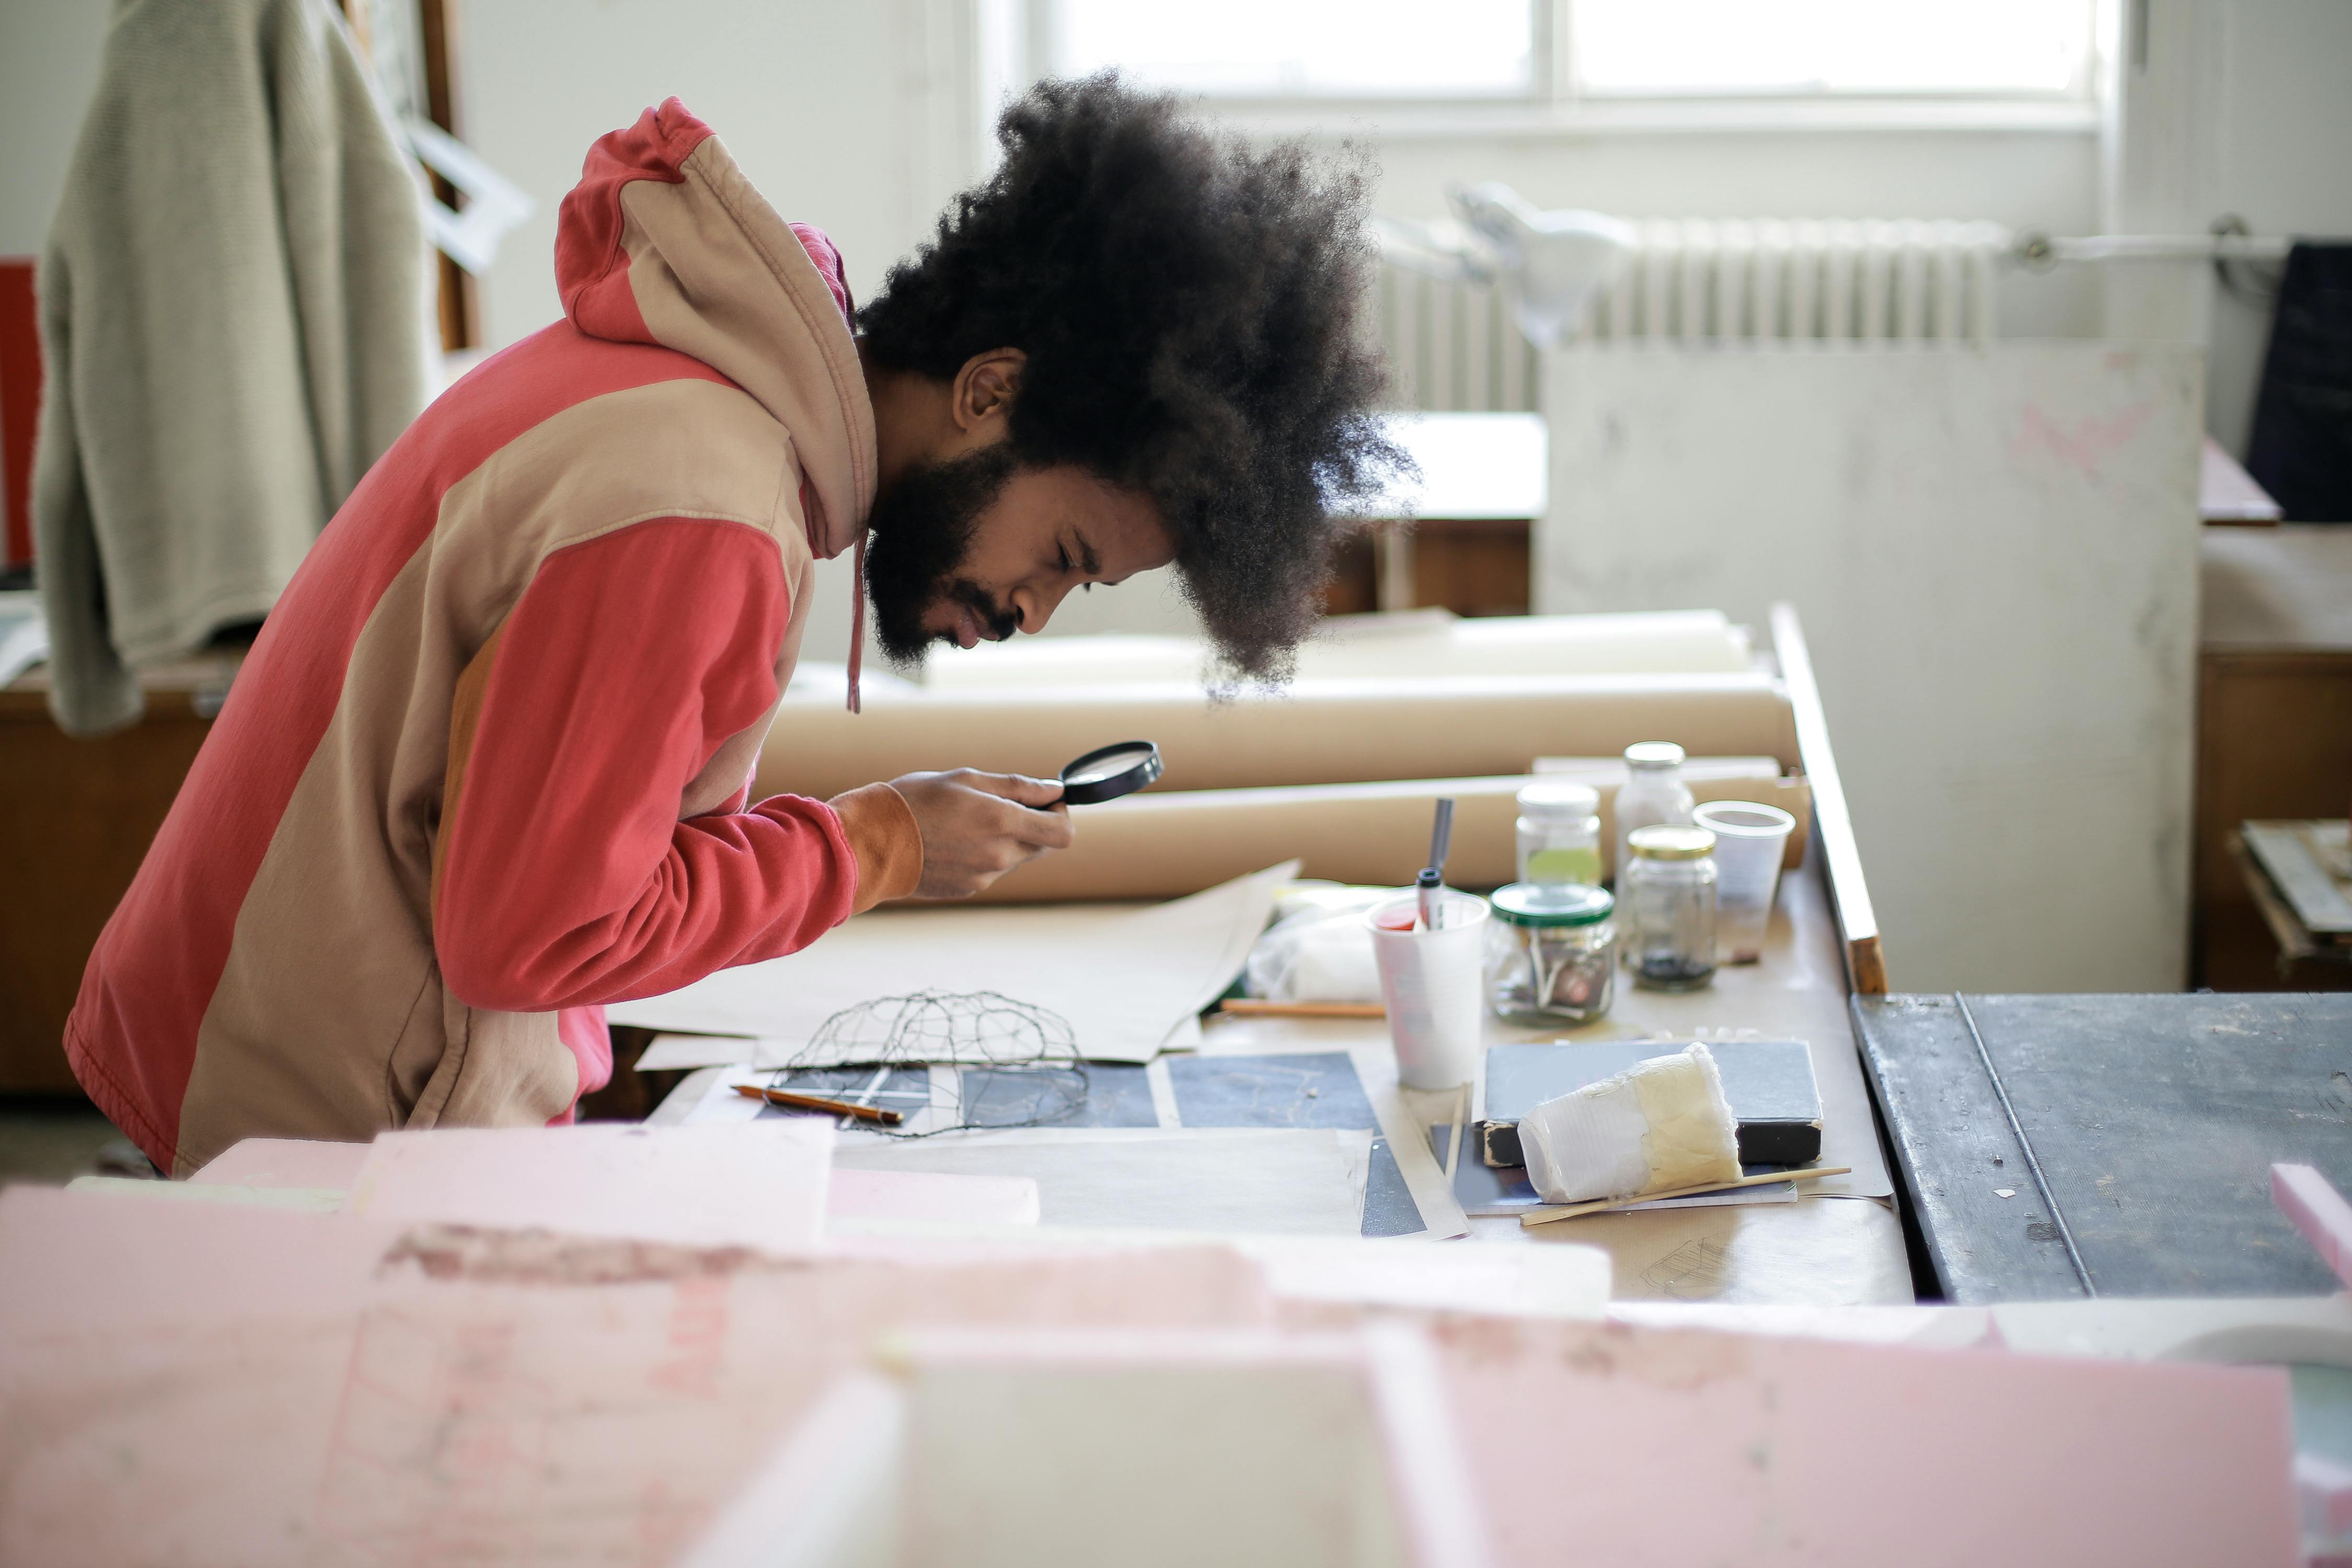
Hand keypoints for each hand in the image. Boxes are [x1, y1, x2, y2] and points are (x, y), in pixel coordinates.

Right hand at [888, 769, 1073, 897]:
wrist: (872, 843)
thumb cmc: (916, 801)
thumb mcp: (967, 780)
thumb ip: (1018, 787)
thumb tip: (1055, 790)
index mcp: (1003, 822)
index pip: (1063, 832)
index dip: (1060, 815)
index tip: (1044, 802)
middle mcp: (1000, 855)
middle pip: (1043, 845)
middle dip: (1033, 825)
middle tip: (1002, 807)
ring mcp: (985, 876)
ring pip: (1015, 858)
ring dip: (1005, 840)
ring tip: (965, 823)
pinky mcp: (969, 889)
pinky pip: (990, 870)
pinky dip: (982, 855)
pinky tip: (952, 842)